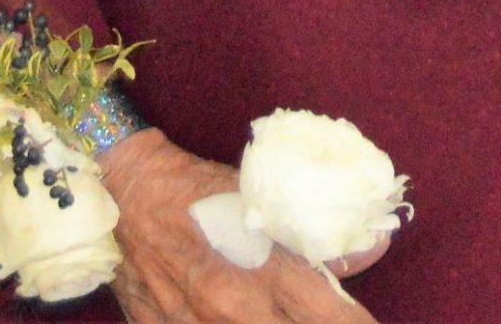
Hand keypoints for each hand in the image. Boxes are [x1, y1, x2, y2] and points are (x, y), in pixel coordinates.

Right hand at [103, 131, 384, 323]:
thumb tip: (376, 246)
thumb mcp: (259, 200)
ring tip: (278, 310)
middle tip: (328, 317)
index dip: (354, 322)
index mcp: (261, 270)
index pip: (327, 315)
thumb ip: (314, 234)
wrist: (124, 192)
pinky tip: (237, 315)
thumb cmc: (196, 190)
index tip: (365, 322)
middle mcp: (232, 309)